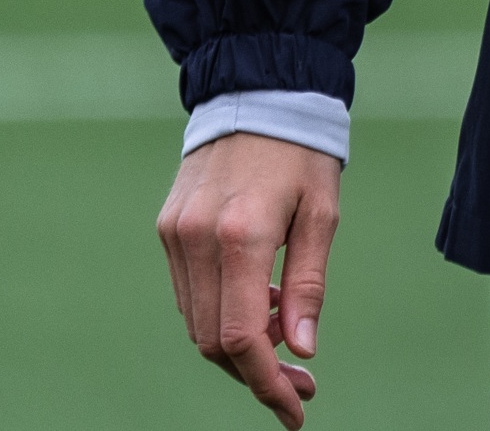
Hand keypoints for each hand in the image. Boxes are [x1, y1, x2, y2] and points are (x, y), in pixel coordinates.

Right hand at [157, 132, 341, 426]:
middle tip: (301, 380)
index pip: (240, 337)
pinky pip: (189, 293)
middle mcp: (196, 238)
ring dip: (237, 345)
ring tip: (283, 333)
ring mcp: (174, 234)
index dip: (266, 384)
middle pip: (213, 341)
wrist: (257, 90)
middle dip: (255, 372)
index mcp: (240, 233)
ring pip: (196, 323)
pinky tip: (258, 302)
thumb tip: (301, 350)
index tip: (295, 410)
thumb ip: (308, 285)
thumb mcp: (322, 213)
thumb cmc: (301, 152)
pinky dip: (220, 312)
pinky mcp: (167, 228)